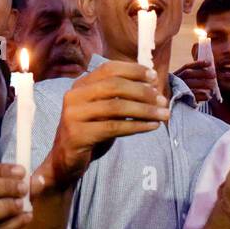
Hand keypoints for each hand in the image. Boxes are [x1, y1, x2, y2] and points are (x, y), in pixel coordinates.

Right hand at [46, 61, 168, 187]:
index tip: (154, 77)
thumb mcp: (103, 109)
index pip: (109, 69)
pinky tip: (152, 126)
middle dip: (142, 91)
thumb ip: (120, 96)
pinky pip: (114, 127)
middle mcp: (74, 96)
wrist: (66, 160)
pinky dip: (137, 126)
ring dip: (145, 110)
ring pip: (116, 107)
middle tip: (162, 100)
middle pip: (114, 86)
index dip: (133, 70)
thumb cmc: (91, 131)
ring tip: (163, 114)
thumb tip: (152, 84)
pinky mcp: (78, 134)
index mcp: (80, 85)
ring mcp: (74, 115)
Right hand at [174, 59, 217, 105]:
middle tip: (214, 74)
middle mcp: (174, 81)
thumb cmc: (181, 95)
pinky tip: (209, 96)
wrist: (172, 108)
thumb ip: (193, 77)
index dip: (198, 64)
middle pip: (188, 73)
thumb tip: (208, 70)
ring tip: (213, 85)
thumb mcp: (183, 84)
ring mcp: (175, 90)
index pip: (186, 67)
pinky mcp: (179, 100)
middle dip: (202, 73)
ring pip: (190, 84)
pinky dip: (201, 96)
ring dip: (203, 83)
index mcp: (175, 76)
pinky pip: (192, 96)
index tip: (209, 63)